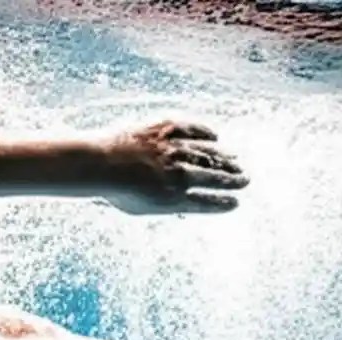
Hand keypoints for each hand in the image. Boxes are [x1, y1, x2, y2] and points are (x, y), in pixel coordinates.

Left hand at [97, 120, 248, 214]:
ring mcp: (173, 150)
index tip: (235, 202)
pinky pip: (193, 130)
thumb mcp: (138, 208)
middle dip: (233, 180)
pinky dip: (206, 133)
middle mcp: (178, 175)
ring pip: (208, 154)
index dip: (223, 203)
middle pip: (215, 178)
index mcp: (172, 199)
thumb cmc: (111, 190)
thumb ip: (163, 205)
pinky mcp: (166, 129)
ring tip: (236, 161)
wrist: (96, 164)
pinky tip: (215, 136)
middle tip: (245, 180)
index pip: (207, 202)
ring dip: (225, 159)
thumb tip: (181, 202)